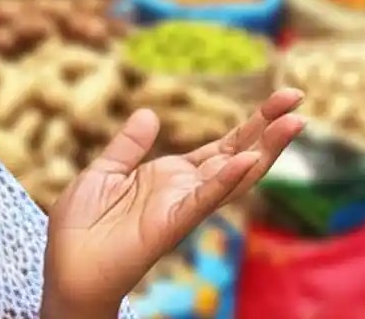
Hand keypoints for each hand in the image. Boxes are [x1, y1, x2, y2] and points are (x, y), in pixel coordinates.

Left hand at [42, 89, 304, 315]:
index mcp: (172, 176)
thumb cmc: (81, 227)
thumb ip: (128, 145)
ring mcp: (183, 207)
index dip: (252, 123)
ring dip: (264, 150)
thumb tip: (149, 112)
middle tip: (298, 97)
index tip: (281, 98)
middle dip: (269, 127)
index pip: (223, 145)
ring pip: (234, 175)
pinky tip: (248, 160)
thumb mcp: (103, 172)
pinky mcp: (171, 224)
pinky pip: (203, 200)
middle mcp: (186, 190)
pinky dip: (225, 180)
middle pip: (238, 154)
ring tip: (293, 123)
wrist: (66, 267)